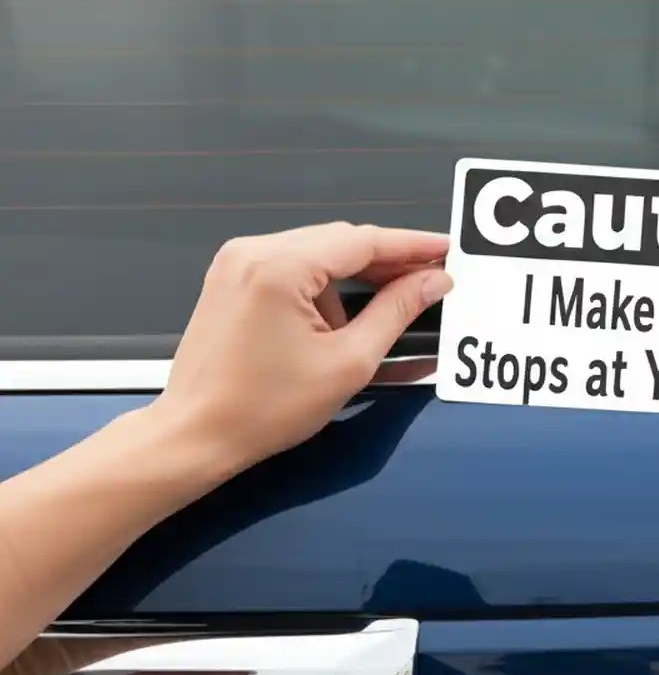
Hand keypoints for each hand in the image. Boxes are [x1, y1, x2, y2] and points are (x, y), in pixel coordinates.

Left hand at [149, 222, 451, 473]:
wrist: (196, 434)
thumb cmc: (264, 409)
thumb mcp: (348, 361)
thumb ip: (396, 311)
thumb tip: (432, 281)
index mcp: (280, 267)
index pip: (363, 241)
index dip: (412, 244)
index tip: (445, 249)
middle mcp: (253, 252)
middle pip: (340, 240)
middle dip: (388, 259)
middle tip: (430, 276)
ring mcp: (236, 262)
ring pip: (317, 252)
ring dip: (355, 275)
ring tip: (387, 306)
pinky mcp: (230, 279)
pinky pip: (291, 265)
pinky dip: (323, 284)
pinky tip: (341, 317)